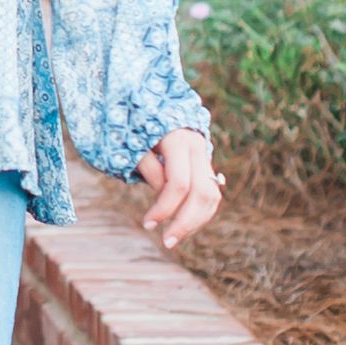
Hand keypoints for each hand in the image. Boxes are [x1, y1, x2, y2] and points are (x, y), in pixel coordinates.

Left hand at [137, 127, 220, 247]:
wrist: (149, 102)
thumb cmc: (134, 123)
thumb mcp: (133, 143)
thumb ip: (148, 168)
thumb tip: (163, 196)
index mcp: (179, 140)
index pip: (179, 184)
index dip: (164, 208)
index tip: (147, 224)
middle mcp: (197, 148)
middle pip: (202, 193)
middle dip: (186, 222)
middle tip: (167, 242)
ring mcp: (204, 156)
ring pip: (212, 196)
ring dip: (196, 221)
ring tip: (175, 237)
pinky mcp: (204, 165)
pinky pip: (210, 193)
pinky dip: (200, 212)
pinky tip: (183, 225)